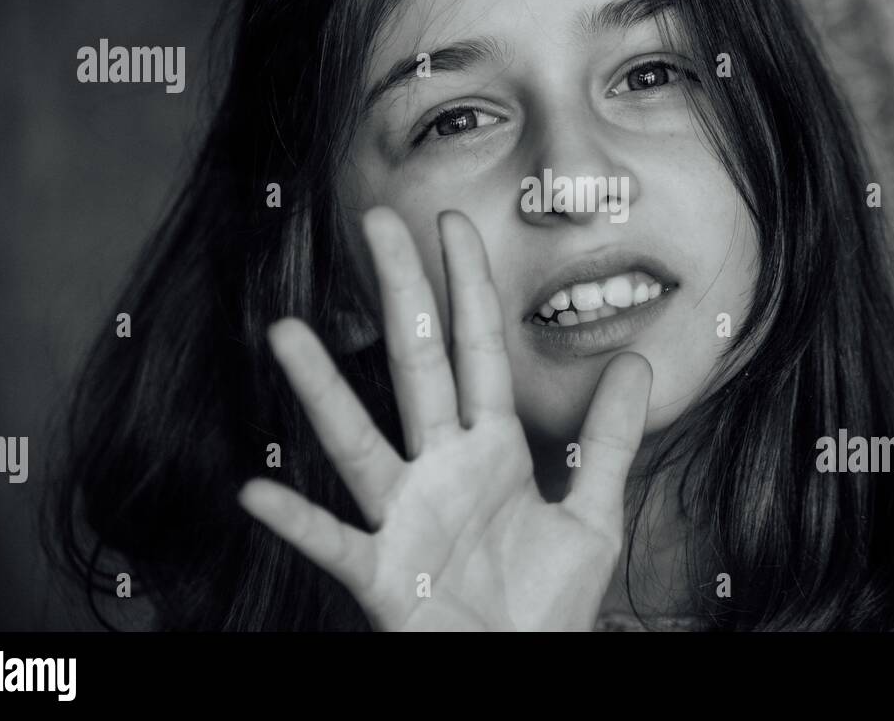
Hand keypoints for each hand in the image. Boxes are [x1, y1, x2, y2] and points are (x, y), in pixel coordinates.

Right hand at [238, 206, 652, 629]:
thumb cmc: (547, 604)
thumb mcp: (593, 514)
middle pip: (417, 367)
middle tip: (377, 223)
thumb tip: (638, 362)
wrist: (521, 670)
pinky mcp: (383, 576)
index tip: (453, 224)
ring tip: (286, 334)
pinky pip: (334, 544)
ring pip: (360, 442)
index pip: (477, 350)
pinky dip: (297, 522)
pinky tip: (255, 492)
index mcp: (491, 449)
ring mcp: (407, 518)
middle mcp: (441, 469)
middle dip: (402, 295)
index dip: (467, 286)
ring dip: (323, 392)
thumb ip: (609, 440)